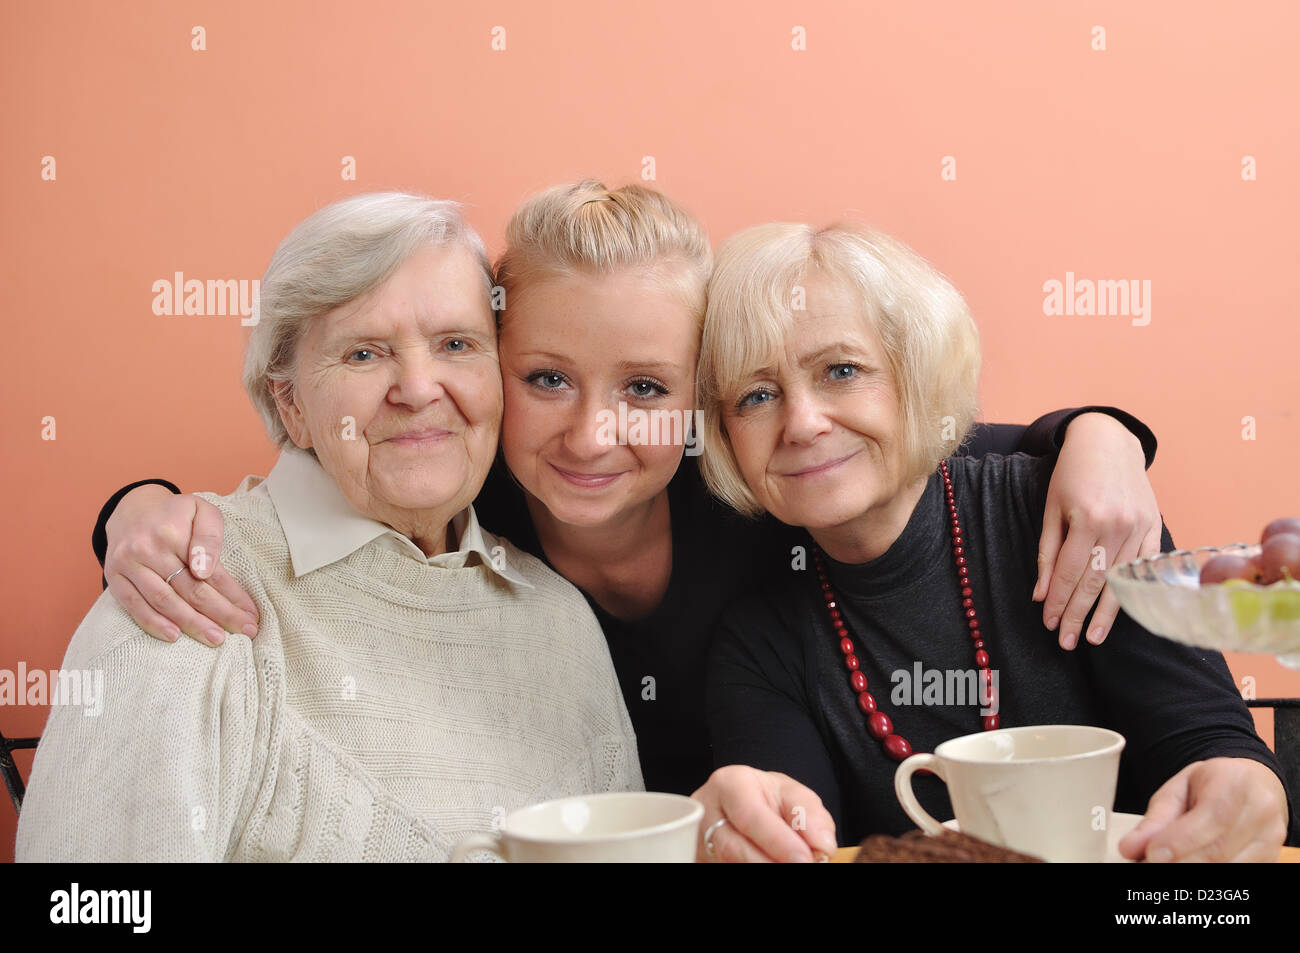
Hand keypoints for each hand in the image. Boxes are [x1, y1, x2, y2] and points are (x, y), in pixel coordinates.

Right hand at [104, 485, 256, 646]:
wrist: (132, 510)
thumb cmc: (175, 514)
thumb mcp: (201, 511)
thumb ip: (209, 537)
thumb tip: (203, 570)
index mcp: (172, 532)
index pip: (209, 573)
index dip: (233, 597)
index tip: (251, 614)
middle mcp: (147, 549)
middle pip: (189, 590)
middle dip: (220, 614)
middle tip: (244, 631)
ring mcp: (128, 565)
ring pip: (164, 601)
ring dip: (191, 624)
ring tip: (216, 639)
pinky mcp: (115, 578)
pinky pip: (134, 605)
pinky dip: (154, 623)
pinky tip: (174, 636)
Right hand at [691, 765, 837, 862]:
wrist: (739, 805)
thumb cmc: (765, 799)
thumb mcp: (792, 795)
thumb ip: (810, 816)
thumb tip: (822, 845)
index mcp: (730, 784)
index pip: (750, 815)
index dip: (777, 841)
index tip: (804, 859)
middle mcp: (706, 810)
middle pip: (733, 848)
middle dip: (770, 863)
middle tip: (801, 866)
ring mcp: (696, 839)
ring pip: (726, 862)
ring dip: (761, 868)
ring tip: (788, 864)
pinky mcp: (698, 859)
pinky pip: (721, 867)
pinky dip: (747, 868)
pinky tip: (770, 864)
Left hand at [1034, 413, 1161, 648]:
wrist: (1109, 441)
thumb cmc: (1072, 473)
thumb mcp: (1051, 507)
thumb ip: (1047, 552)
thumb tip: (1041, 594)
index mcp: (1087, 518)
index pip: (1069, 573)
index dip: (1059, 602)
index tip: (1049, 624)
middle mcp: (1117, 525)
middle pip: (1095, 582)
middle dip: (1079, 615)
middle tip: (1066, 642)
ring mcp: (1140, 527)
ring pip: (1120, 580)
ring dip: (1105, 612)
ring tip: (1093, 638)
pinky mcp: (1154, 526)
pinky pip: (1143, 566)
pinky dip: (1132, 589)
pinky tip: (1123, 612)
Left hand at [1118, 758, 1287, 861]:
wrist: (1249, 784)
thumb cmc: (1210, 785)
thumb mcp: (1178, 790)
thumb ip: (1154, 820)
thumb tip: (1130, 848)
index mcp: (1234, 781)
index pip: (1212, 816)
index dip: (1182, 840)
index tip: (1153, 855)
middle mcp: (1260, 810)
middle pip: (1220, 850)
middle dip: (1180, 862)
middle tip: (1149, 864)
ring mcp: (1271, 838)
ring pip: (1229, 867)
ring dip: (1192, 869)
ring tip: (1163, 863)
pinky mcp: (1270, 858)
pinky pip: (1237, 874)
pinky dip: (1209, 873)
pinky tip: (1187, 864)